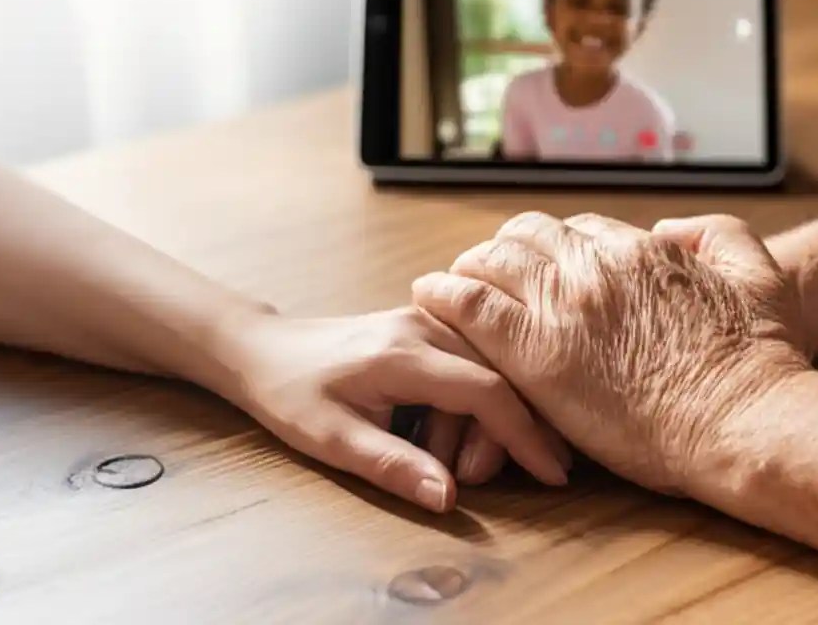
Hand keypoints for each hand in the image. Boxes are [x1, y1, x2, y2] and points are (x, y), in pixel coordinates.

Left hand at [220, 307, 570, 511]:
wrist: (264, 350)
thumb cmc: (290, 393)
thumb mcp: (332, 439)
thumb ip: (392, 466)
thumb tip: (447, 497)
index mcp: (403, 353)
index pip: (486, 390)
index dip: (524, 434)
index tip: (553, 474)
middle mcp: (424, 325)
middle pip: (498, 378)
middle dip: (503, 436)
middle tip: (470, 478)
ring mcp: (428, 320)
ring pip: (490, 370)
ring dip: (482, 424)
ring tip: (440, 458)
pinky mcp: (428, 326)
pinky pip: (473, 361)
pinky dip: (473, 402)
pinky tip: (445, 431)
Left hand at [412, 212, 808, 494]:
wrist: (744, 420)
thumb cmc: (760, 360)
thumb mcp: (758, 274)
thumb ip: (714, 234)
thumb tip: (668, 229)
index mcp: (639, 251)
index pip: (573, 230)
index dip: (549, 246)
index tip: (536, 264)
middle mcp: (594, 267)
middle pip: (525, 237)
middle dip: (503, 251)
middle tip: (485, 272)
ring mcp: (562, 307)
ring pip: (489, 261)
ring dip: (468, 268)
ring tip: (451, 286)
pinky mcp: (536, 354)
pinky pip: (469, 305)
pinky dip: (443, 294)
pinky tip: (429, 296)